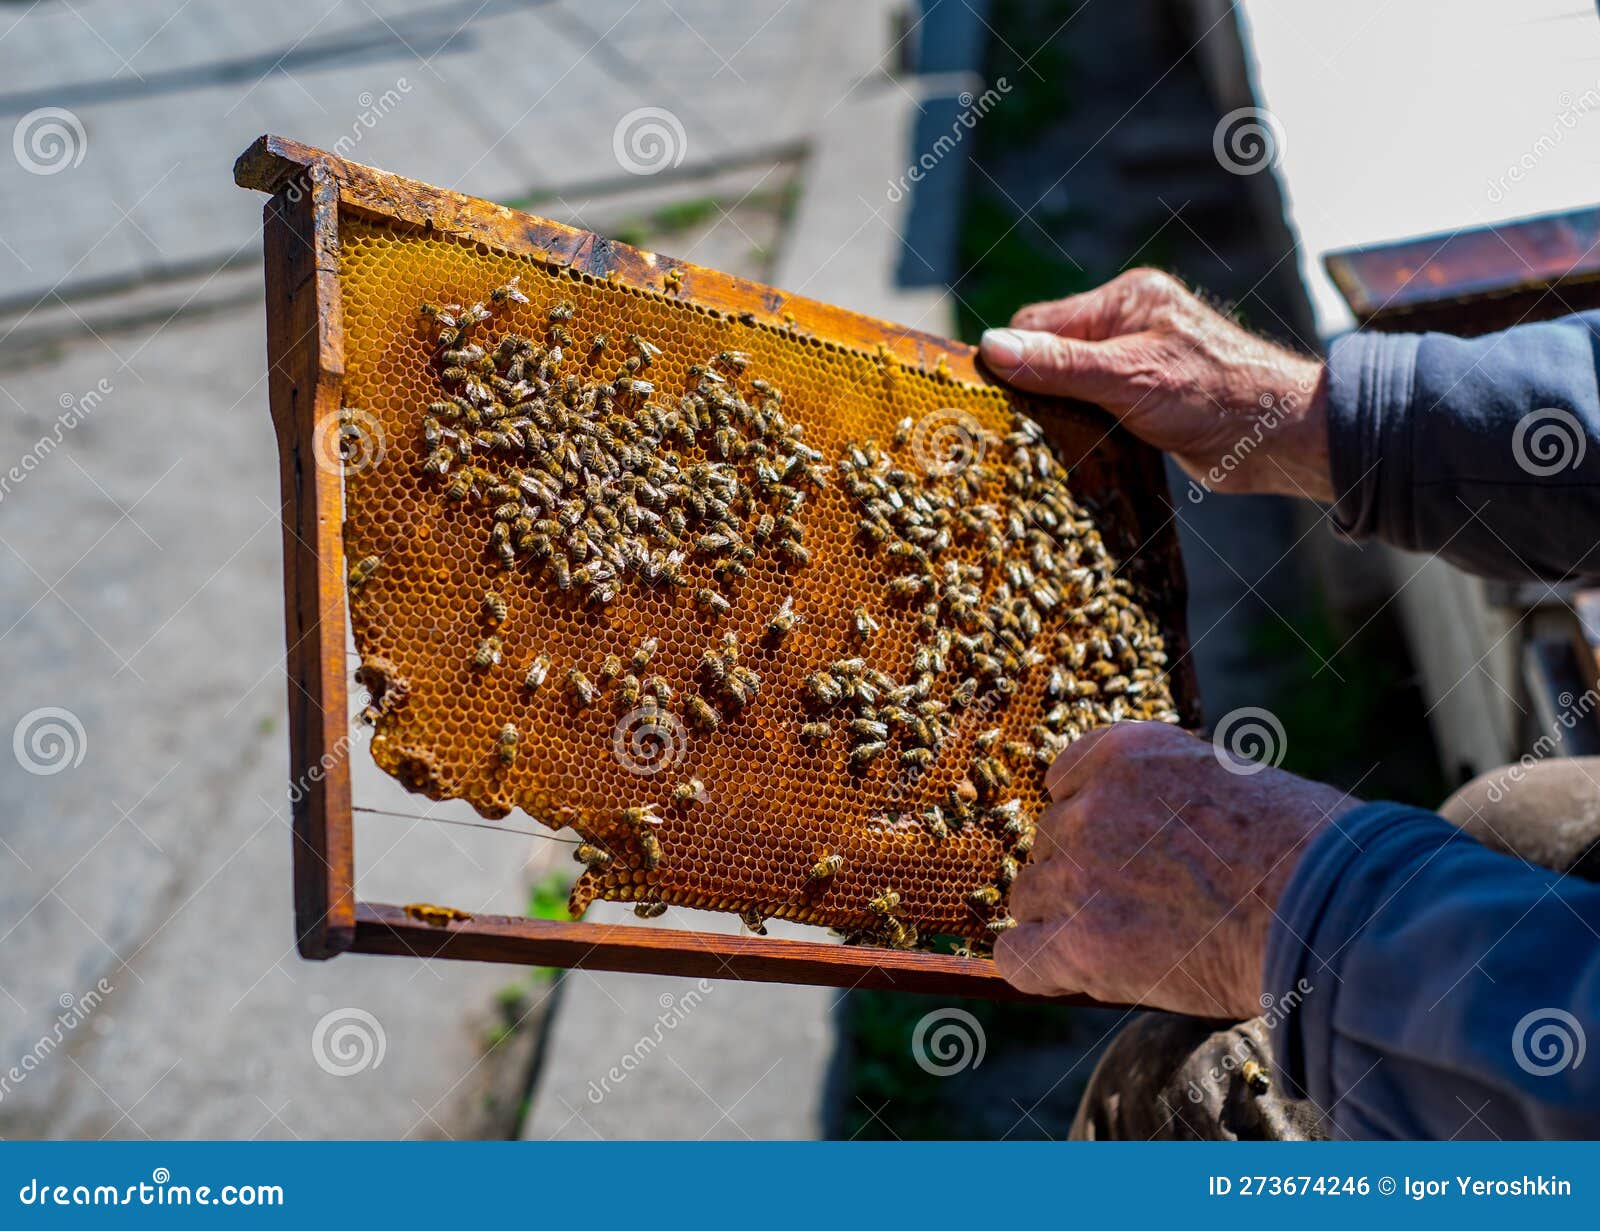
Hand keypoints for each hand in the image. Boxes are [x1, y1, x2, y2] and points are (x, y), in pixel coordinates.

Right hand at [979, 269, 1332, 501]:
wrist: (1278, 440)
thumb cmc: (1214, 394)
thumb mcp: (1128, 376)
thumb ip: (1060, 364)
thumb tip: (992, 348)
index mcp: (1126, 300)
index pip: (1041, 322)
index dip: (1015, 358)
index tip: (992, 397)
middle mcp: (1129, 326)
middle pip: (1051, 353)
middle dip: (1033, 387)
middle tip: (1013, 427)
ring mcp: (1136, 365)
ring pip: (1068, 385)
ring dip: (1055, 413)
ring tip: (1037, 443)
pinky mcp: (1143, 402)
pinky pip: (1091, 409)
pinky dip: (1078, 429)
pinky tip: (1070, 450)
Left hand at [994, 722, 1359, 1017]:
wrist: (1329, 912)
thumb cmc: (1309, 851)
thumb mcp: (1231, 781)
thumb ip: (1169, 793)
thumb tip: (1147, 822)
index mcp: (1125, 753)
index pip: (1064, 779)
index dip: (1091, 817)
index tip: (1124, 845)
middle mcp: (1088, 806)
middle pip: (1050, 844)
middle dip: (1084, 874)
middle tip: (1142, 905)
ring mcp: (1077, 874)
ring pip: (1031, 898)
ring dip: (1063, 921)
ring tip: (1126, 943)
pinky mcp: (1079, 942)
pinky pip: (1016, 957)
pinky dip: (1037, 969)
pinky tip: (1070, 973)